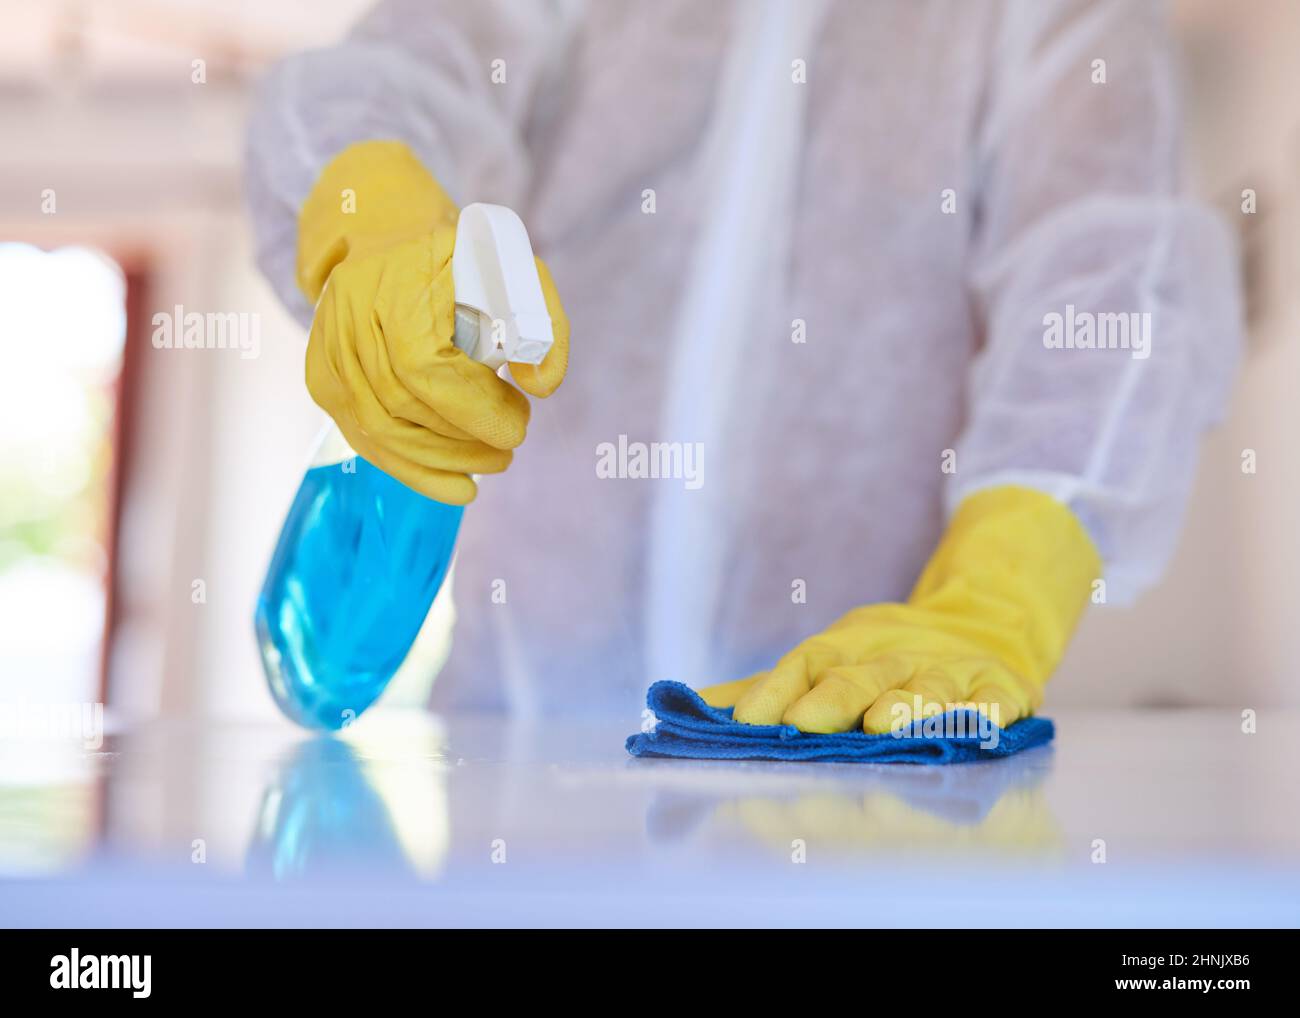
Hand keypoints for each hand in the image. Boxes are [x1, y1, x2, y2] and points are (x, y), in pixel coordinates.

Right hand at [297, 141, 568, 503]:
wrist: (388, 241)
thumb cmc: (461, 261)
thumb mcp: (515, 272)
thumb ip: (544, 324)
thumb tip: (542, 386)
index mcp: (394, 282)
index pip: (422, 366)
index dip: (472, 408)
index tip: (519, 422)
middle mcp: (348, 313)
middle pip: (400, 404)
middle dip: (463, 440)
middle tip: (509, 447)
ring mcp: (327, 348)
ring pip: (380, 430)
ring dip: (443, 461)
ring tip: (490, 463)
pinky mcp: (321, 377)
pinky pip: (362, 437)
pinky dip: (412, 471)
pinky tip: (457, 486)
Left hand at [699, 603, 1042, 733]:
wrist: (979, 626)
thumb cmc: (881, 663)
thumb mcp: (823, 665)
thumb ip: (761, 693)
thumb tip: (684, 713)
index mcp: (844, 652)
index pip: (803, 666)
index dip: (773, 692)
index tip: (745, 723)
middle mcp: (892, 657)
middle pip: (859, 676)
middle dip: (832, 700)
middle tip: (804, 725)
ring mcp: (948, 671)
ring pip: (927, 686)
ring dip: (906, 705)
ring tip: (882, 727)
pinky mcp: (1000, 687)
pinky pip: (997, 700)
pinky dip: (988, 713)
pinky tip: (978, 727)